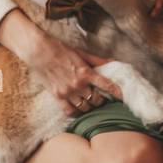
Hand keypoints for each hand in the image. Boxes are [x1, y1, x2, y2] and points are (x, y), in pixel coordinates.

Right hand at [0, 9, 120, 115]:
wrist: (38, 51)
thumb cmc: (60, 49)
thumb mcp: (81, 53)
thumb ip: (98, 61)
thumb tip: (114, 63)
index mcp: (86, 72)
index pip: (108, 86)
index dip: (118, 93)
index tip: (123, 97)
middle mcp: (78, 84)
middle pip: (97, 100)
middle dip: (101, 99)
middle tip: (102, 97)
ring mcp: (67, 92)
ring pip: (85, 108)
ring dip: (90, 106)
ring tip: (90, 102)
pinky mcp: (57, 97)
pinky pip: (70, 111)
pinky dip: (76, 112)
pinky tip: (78, 108)